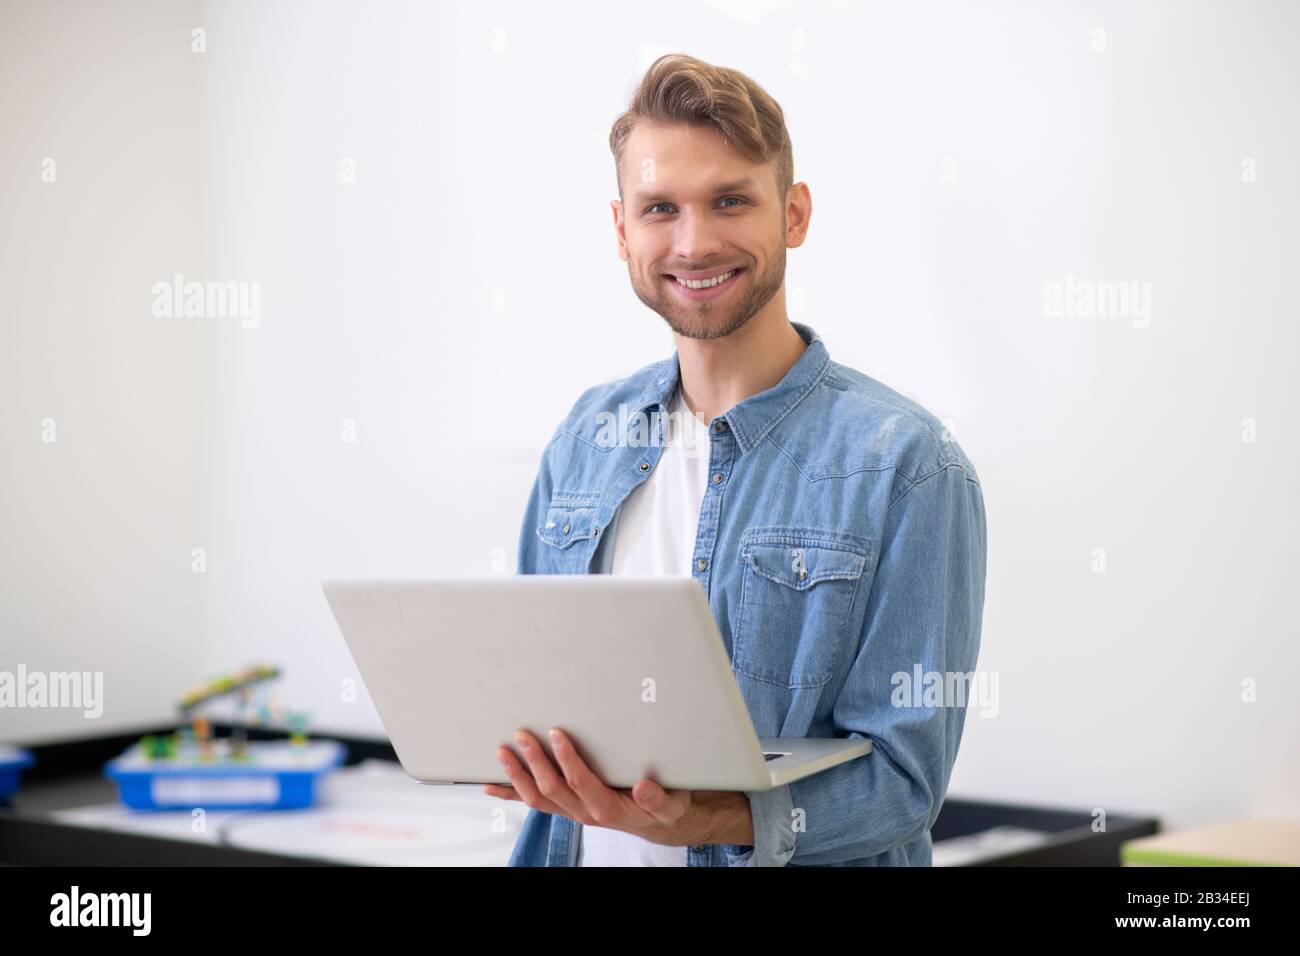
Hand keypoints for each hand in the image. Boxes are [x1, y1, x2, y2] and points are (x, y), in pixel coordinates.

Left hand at [483, 728, 751, 846]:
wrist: (659, 822)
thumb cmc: (664, 807)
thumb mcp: (671, 803)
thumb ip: (659, 798)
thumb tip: (644, 787)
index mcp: (606, 807)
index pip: (580, 782)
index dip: (566, 759)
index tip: (557, 734)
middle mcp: (584, 812)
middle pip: (551, 789)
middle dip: (534, 762)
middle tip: (522, 735)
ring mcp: (572, 811)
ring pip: (536, 798)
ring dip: (516, 776)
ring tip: (502, 752)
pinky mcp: (566, 807)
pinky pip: (534, 803)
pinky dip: (510, 795)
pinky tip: (491, 786)